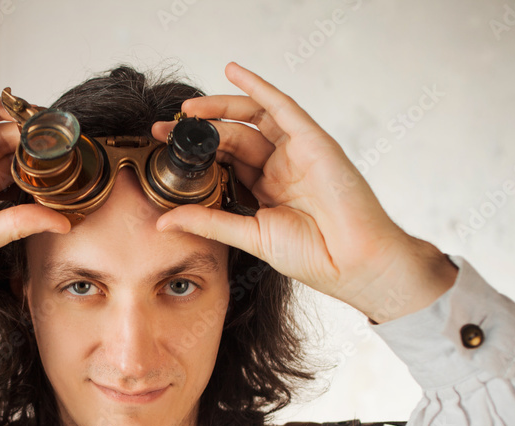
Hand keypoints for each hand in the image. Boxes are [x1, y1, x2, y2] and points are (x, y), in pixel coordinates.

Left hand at [151, 62, 456, 323]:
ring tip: (188, 109)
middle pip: (233, 137)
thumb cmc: (312, 256)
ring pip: (252, 118)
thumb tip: (164, 222)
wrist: (352, 263)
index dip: (194, 152)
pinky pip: (282, 107)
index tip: (162, 148)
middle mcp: (279, 167)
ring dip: (220, 107)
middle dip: (198, 130)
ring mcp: (296, 152)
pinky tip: (234, 72)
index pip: (223, 161)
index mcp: (264, 191)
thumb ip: (208, 222)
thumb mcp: (248, 236)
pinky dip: (259, 87)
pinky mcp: (313, 141)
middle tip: (164, 129)